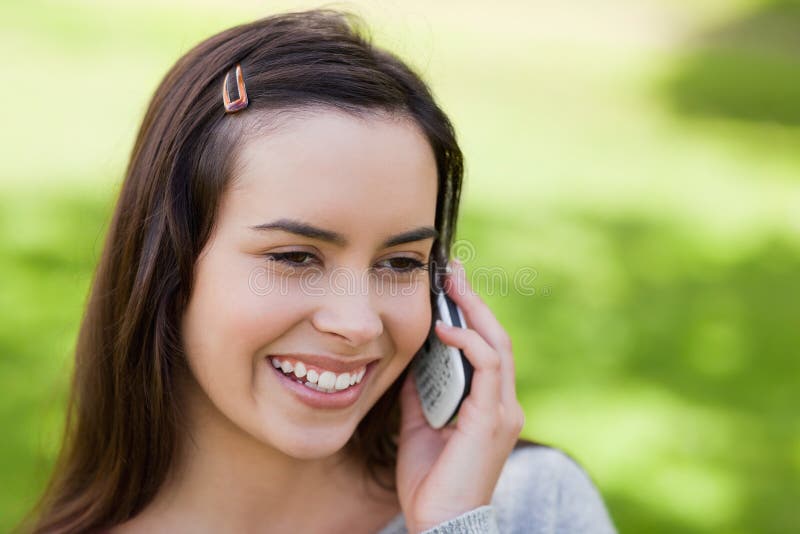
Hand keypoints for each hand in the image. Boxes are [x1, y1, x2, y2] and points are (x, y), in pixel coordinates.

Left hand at [396, 258, 525, 533]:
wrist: (439, 522)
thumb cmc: (430, 480)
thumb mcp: (419, 424)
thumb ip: (420, 391)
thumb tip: (410, 360)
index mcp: (487, 404)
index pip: (484, 346)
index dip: (468, 314)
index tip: (447, 285)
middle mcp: (502, 403)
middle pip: (494, 337)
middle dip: (472, 301)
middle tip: (451, 270)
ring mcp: (502, 410)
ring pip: (496, 345)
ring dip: (472, 311)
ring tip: (451, 283)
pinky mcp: (493, 419)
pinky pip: (488, 368)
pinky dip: (469, 343)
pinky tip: (446, 328)